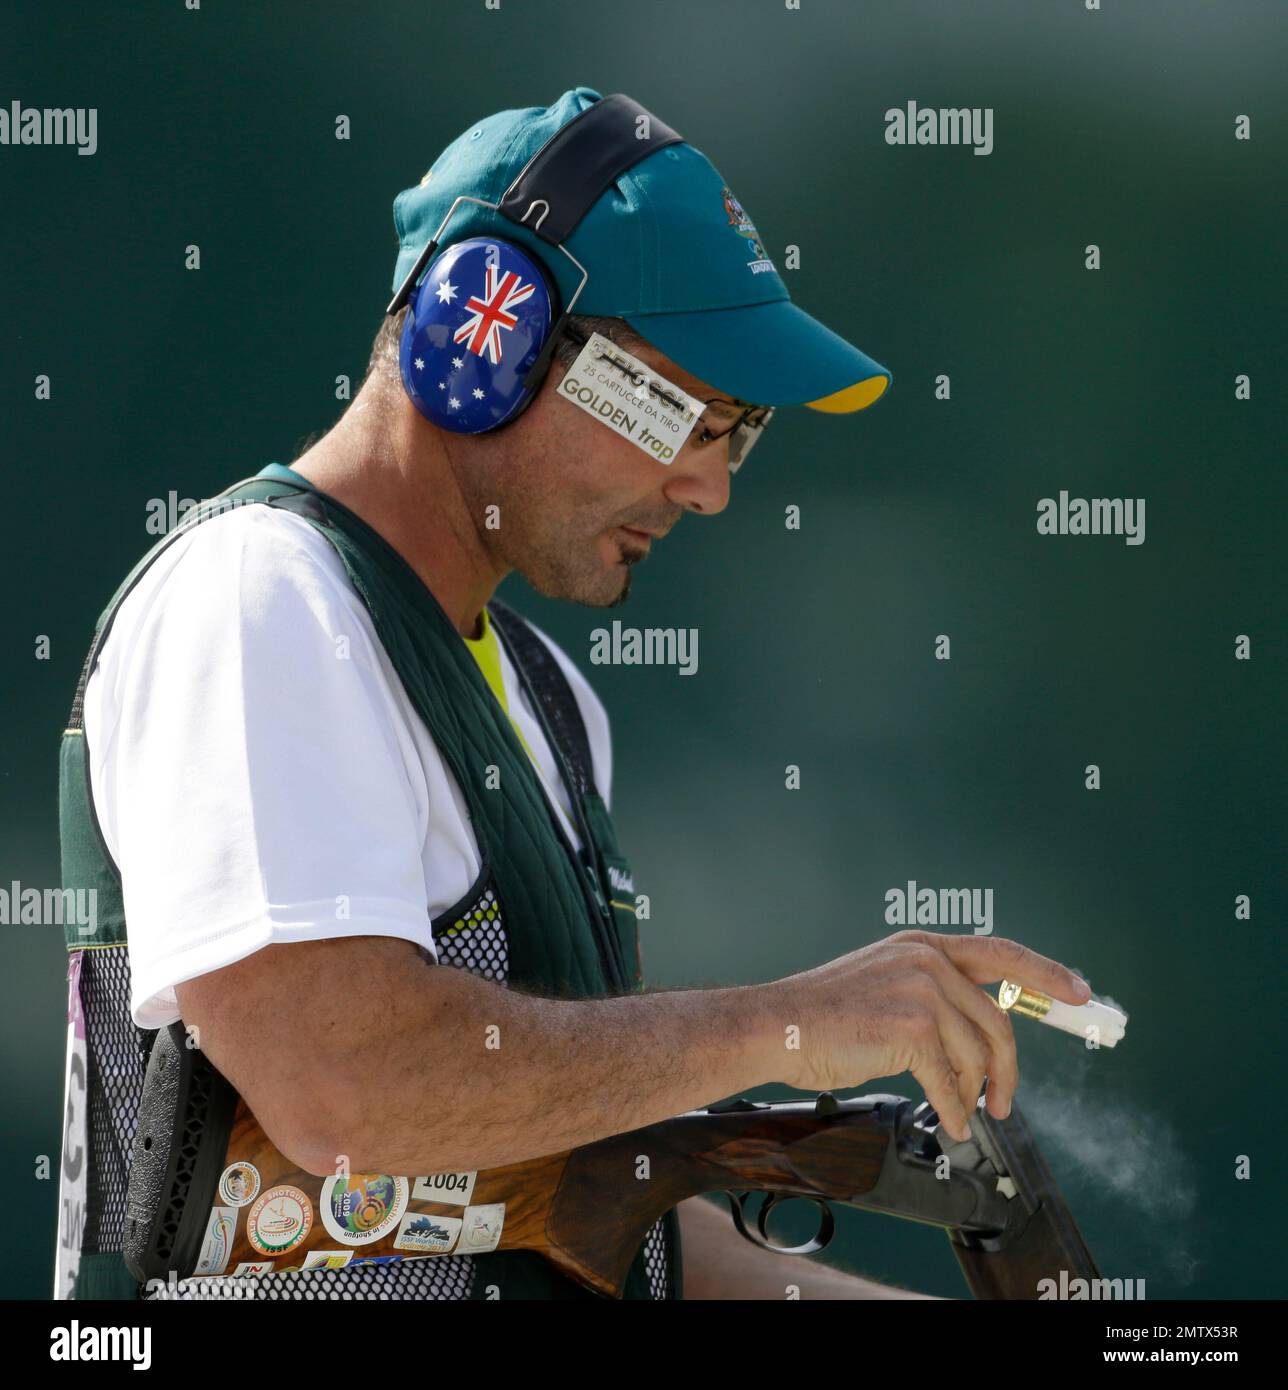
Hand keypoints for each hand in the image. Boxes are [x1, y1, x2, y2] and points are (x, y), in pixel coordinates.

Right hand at [767, 931, 1090, 1140]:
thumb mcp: (883, 983)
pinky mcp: (911, 1027)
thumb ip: (929, 993)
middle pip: (995, 1021)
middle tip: (1003, 1101)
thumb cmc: (822, 1015)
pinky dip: (952, 1109)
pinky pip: (949, 1081)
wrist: (777, 1026)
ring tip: (962, 1112)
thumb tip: (975, 1037)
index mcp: (922, 946)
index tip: (1080, 993)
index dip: (1046, 973)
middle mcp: (925, 960)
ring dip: (972, 1094)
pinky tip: (948, 1122)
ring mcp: (920, 990)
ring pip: (974, 1056)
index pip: (1000, 952)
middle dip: (1007, 1070)